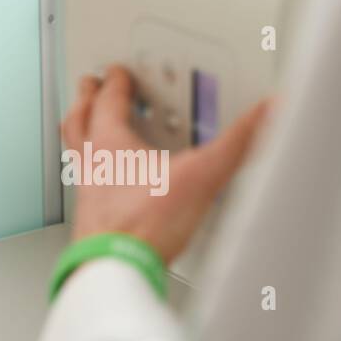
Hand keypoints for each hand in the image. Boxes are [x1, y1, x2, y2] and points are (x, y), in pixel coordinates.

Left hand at [62, 65, 271, 263]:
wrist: (116, 268)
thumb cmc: (144, 225)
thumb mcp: (200, 176)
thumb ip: (237, 144)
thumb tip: (265, 114)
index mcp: (110, 141)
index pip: (108, 98)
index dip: (115, 81)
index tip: (118, 72)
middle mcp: (91, 161)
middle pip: (79, 116)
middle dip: (86, 97)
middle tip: (91, 85)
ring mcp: (86, 188)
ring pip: (75, 147)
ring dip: (80, 130)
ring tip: (88, 123)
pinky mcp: (89, 214)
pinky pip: (83, 179)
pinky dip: (89, 168)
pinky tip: (105, 181)